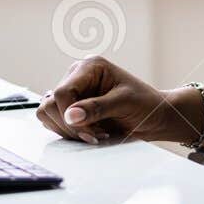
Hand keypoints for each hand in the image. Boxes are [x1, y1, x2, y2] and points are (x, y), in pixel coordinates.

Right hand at [36, 54, 201, 145]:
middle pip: (51, 103)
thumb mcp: (124, 103)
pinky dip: (69, 132)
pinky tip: (91, 133)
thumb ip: (97, 108)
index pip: (63, 92)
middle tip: (96, 135)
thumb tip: (71, 115)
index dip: (69, 115)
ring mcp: (73, 93)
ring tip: (95, 134)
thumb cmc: (145, 104)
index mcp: (90, 67)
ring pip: (48, 113)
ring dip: (68, 130)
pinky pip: (54, 122)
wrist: (155, 116)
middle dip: (70, 125)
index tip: (87, 131)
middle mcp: (77, 77)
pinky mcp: (72, 108)